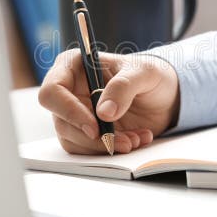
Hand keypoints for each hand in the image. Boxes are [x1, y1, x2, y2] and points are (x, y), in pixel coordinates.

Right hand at [38, 50, 179, 154]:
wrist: (164, 96)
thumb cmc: (149, 74)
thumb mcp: (144, 72)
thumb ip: (124, 87)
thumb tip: (103, 113)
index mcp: (73, 66)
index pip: (52, 91)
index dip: (69, 111)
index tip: (95, 128)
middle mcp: (68, 91)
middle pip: (61, 122)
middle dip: (94, 138)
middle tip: (126, 141)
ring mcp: (75, 113)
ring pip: (73, 140)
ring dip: (105, 146)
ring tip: (135, 139)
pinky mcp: (85, 132)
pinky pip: (87, 149)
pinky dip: (111, 150)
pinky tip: (134, 140)